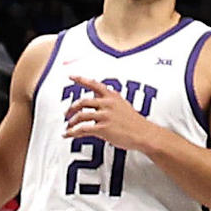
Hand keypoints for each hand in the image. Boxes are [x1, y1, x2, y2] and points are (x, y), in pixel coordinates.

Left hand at [60, 78, 178, 166]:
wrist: (144, 134)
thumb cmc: (134, 122)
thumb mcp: (123, 105)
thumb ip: (109, 101)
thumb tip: (96, 100)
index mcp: (112, 96)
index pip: (94, 84)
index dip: (81, 79)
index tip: (71, 76)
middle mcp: (107, 103)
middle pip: (83, 101)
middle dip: (71, 107)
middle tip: (66, 113)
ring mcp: (105, 116)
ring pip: (81, 115)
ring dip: (71, 122)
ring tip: (68, 127)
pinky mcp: (103, 128)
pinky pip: (83, 129)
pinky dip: (72, 132)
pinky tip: (68, 135)